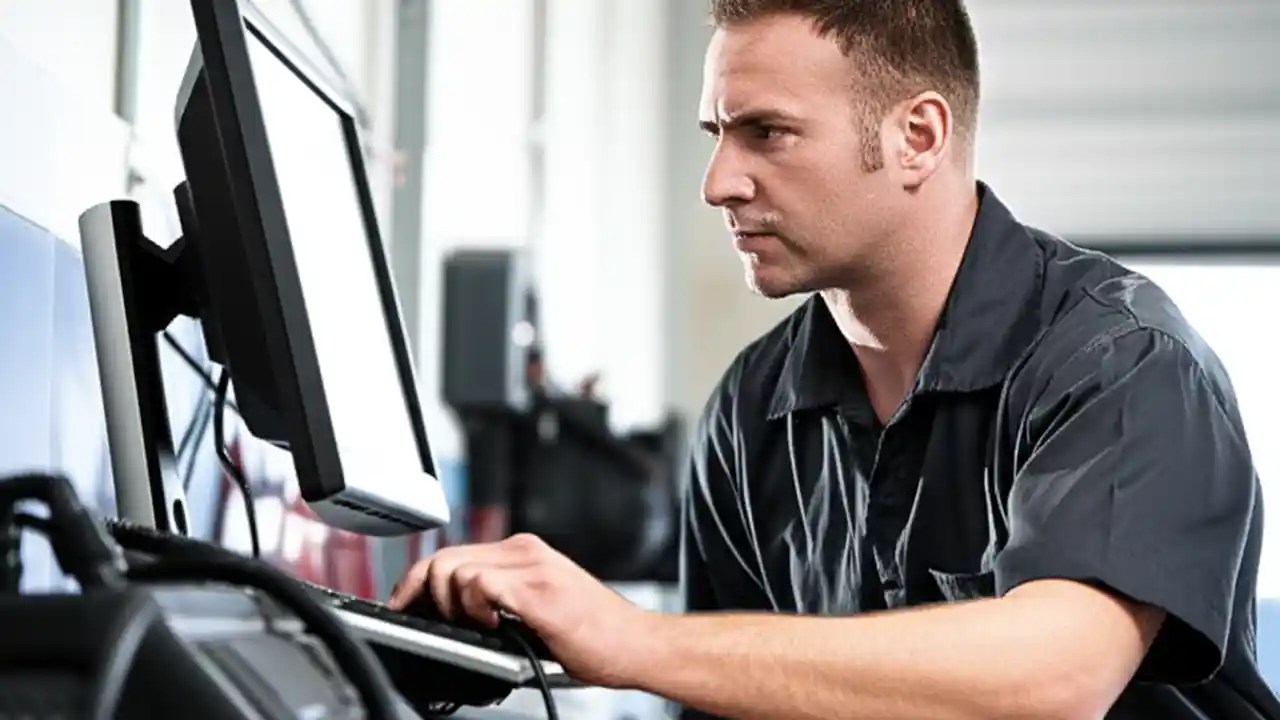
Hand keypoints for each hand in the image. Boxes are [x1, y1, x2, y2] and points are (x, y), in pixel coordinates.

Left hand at [387, 533, 661, 687]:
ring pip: (456, 569)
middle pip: (444, 556)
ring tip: (473, 626)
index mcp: (523, 553)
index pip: (452, 553)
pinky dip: (474, 607)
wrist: (636, 644)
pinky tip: (491, 625)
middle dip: (421, 592)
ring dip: (450, 604)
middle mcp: (525, 552)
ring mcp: (532, 569)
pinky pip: (481, 586)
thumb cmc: (594, 633)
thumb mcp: (537, 607)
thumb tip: (450, 614)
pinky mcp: (538, 591)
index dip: (417, 581)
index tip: (404, 605)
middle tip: (432, 622)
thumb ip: (500, 599)